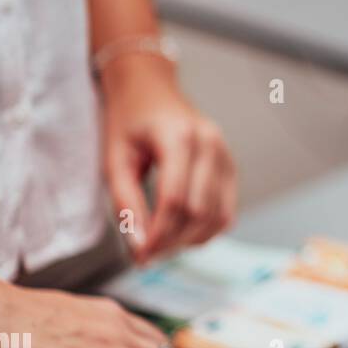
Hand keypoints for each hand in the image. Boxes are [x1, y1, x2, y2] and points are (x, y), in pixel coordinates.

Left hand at [101, 54, 236, 263]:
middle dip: (172, 241)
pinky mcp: (232, 167)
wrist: (150, 90)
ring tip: (162, 246)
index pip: (175, 199)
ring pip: (216, 216)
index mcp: (180, 137)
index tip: (140, 257)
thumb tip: (140, 245)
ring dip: (189, 240)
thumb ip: (126, 202)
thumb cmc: (129, 121)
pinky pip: (226, 211)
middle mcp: (211, 145)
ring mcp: (226, 155)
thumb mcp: (115, 158)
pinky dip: (207, 231)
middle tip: (146, 256)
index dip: (158, 234)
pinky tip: (183, 234)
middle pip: (198, 211)